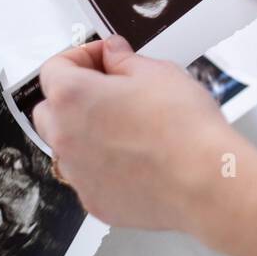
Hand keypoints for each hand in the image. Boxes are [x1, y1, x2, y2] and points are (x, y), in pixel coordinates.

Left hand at [33, 37, 241, 229]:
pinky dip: (105, 165)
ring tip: (130, 127)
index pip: (54, 68)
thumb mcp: (158, 72)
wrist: (204, 181)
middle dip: (75, 96)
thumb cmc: (184, 128)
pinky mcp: (95, 200)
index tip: (104, 57)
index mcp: (73, 97)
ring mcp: (77, 173)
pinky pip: (90, 176)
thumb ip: (125, 60)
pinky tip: (139, 158)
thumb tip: (114, 55)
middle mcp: (65, 137)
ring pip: (69, 145)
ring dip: (88, 132)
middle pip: (51, 109)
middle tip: (112, 90)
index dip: (82, 56)